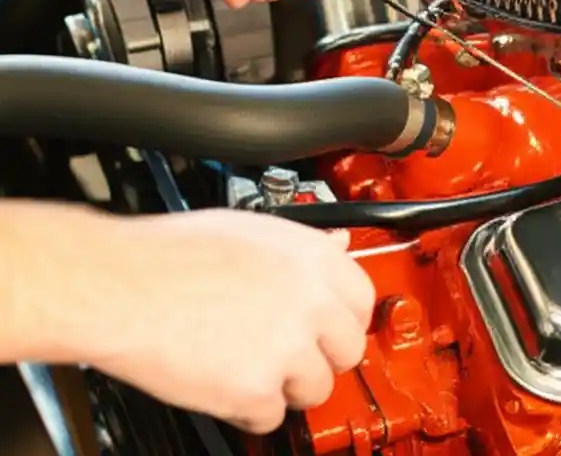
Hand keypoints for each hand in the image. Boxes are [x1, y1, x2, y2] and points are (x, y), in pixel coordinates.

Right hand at [79, 210, 374, 433]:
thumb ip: (300, 245)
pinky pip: (271, 416)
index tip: (329, 329)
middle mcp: (310, 302)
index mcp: (313, 259)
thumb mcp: (248, 228)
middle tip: (287, 355)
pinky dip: (248, 410)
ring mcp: (287, 348)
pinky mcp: (255, 388)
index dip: (341, 319)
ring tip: (248, 368)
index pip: (362, 299)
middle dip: (320, 358)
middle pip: (348, 350)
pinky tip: (223, 385)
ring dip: (286, 388)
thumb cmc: (168, 253)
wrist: (116, 284)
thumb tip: (336, 244)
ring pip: (316, 389)